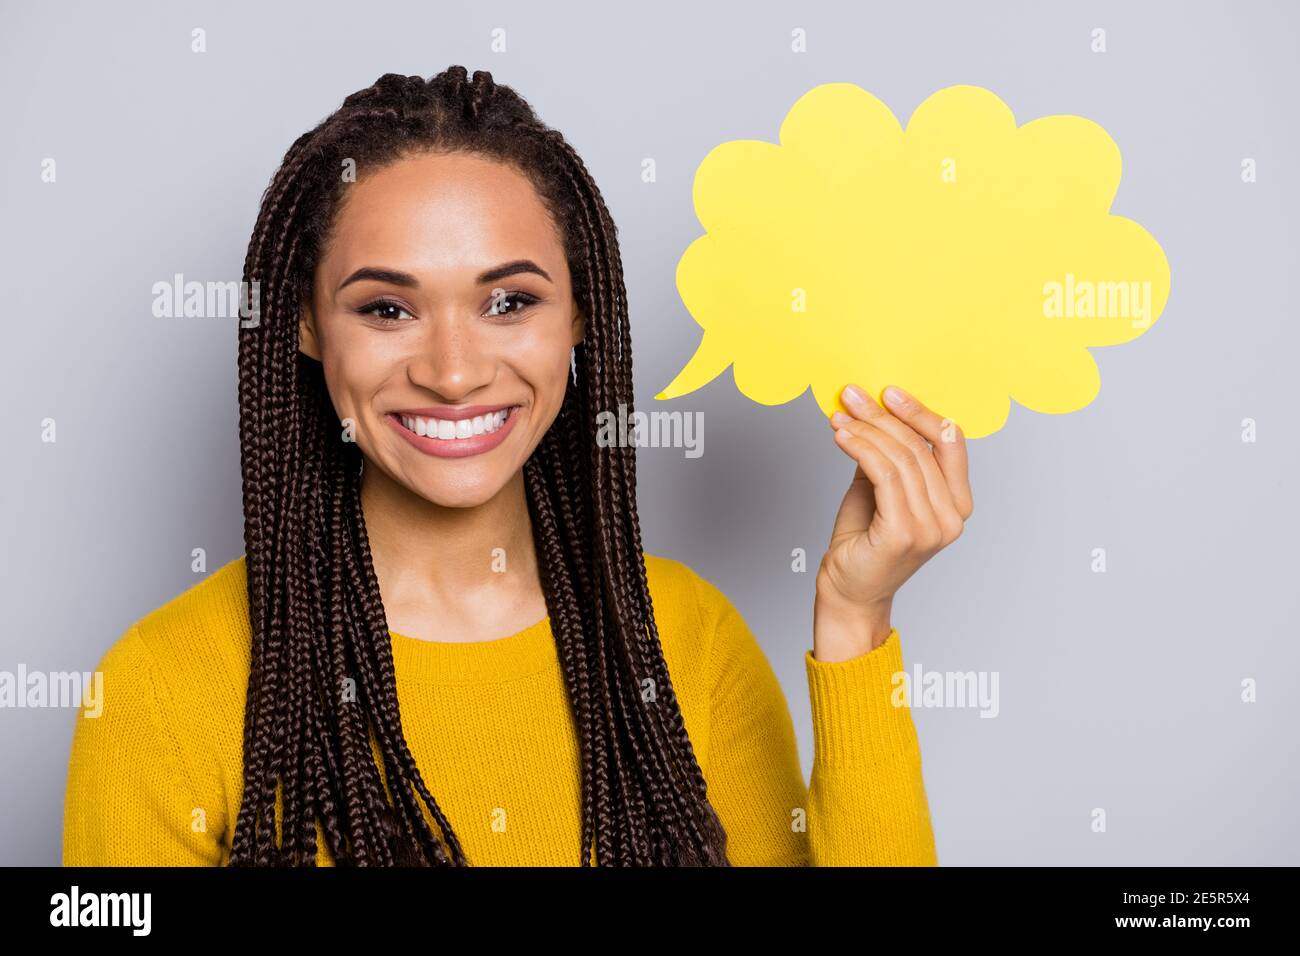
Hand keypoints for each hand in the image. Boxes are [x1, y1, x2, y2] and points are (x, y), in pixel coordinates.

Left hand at [813, 384, 973, 661]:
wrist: (848, 592)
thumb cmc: (863, 543)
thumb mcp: (880, 489)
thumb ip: (888, 456)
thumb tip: (874, 412)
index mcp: (957, 504)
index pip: (950, 443)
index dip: (920, 412)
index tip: (888, 393)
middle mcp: (952, 517)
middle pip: (920, 447)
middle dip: (882, 416)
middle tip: (852, 396)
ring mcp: (931, 528)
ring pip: (900, 458)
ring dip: (865, 430)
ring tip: (839, 417)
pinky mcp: (903, 533)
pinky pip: (883, 475)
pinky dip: (859, 448)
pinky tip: (841, 436)